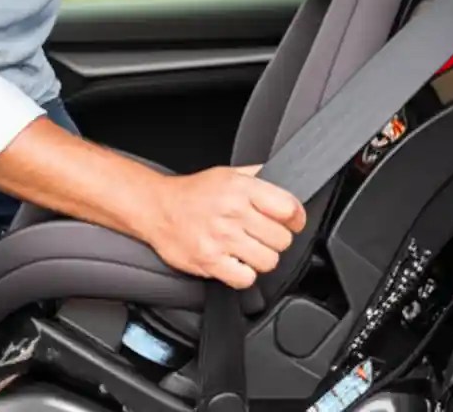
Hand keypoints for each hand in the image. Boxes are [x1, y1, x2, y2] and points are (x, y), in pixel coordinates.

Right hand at [144, 165, 307, 289]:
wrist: (157, 208)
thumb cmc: (194, 193)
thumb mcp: (228, 173)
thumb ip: (259, 175)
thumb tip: (288, 175)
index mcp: (241, 188)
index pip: (289, 209)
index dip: (296, 219)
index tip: (291, 223)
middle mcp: (232, 212)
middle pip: (282, 239)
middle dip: (276, 240)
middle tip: (262, 236)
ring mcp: (220, 238)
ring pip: (268, 261)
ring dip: (261, 259)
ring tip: (248, 250)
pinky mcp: (209, 261)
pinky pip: (246, 279)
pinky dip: (243, 275)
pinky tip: (235, 263)